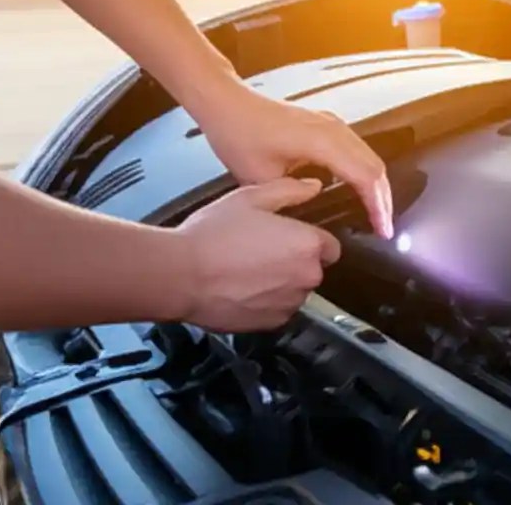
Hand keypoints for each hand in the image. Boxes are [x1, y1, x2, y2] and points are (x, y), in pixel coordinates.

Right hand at [175, 178, 340, 330]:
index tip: (290, 236)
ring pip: (295, 290)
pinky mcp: (271, 323)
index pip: (330, 245)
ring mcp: (289, 303)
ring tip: (247, 268)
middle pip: (312, 268)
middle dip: (294, 260)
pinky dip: (265, 301)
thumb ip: (289, 190)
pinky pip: (278, 309)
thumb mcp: (250, 197)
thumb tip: (311, 187)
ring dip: (280, 281)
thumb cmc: (211, 237)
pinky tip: (241, 287)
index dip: (309, 239)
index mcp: (307, 245)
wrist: (180, 276)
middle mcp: (306, 277)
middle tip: (260, 249)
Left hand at [193, 83, 393, 238]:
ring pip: (369, 157)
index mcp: (322, 141)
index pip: (364, 177)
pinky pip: (358, 150)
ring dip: (376, 186)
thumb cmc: (238, 135)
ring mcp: (332, 124)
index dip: (377, 206)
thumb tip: (315, 211)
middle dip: (383, 200)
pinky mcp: (327, 125)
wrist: (227, 103)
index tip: (382, 230)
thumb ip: (293, 197)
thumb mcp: (260, 178)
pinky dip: (365, 173)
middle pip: (375, 166)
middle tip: (384, 229)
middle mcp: (334, 129)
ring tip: (377, 214)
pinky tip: (360, 191)